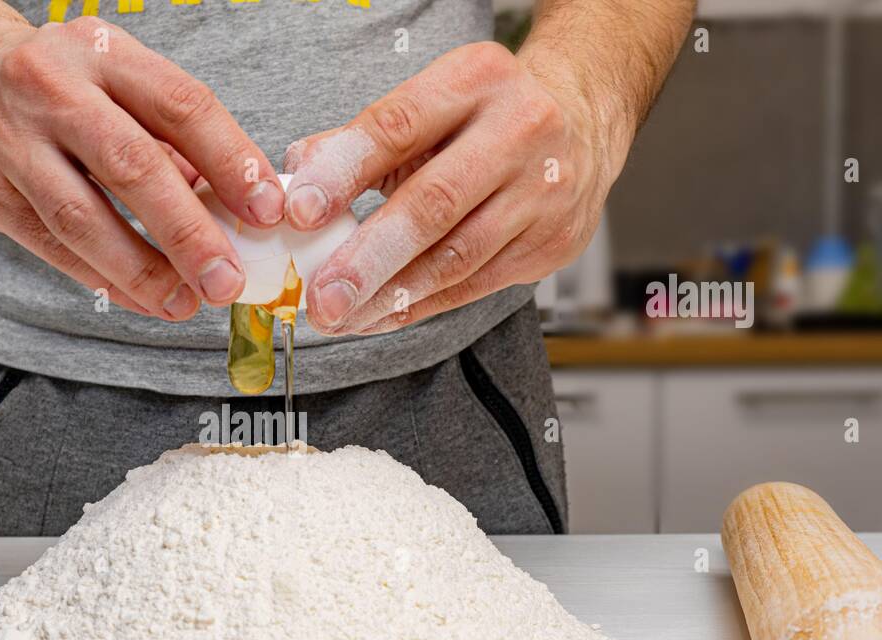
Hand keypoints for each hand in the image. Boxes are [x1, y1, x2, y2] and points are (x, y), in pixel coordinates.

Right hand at [0, 15, 284, 319]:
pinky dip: (101, 278)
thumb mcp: (113, 79)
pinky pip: (52, 246)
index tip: (267, 212)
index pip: (181, 106)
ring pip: (84, 218)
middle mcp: (54, 90)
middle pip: (133, 166)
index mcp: (103, 54)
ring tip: (184, 301)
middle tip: (226, 278)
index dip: (230, 162)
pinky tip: (139, 298)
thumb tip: (230, 204)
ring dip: (143, 270)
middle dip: (188, 232)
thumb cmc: (52, 80)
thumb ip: (167, 137)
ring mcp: (12, 141)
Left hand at [282, 41, 629, 334]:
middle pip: (432, 205)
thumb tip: (299, 170)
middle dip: (368, 258)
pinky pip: (474, 286)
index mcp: (475, 80)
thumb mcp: (427, 107)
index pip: (398, 127)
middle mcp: (519, 131)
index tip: (300, 213)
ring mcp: (543, 192)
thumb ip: (359, 140)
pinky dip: (420, 306)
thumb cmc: (483, 119)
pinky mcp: (552, 244)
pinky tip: (380, 316)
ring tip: (341, 317)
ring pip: (456, 258)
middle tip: (322, 297)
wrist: (582, 123)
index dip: (345, 173)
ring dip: (390, 296)